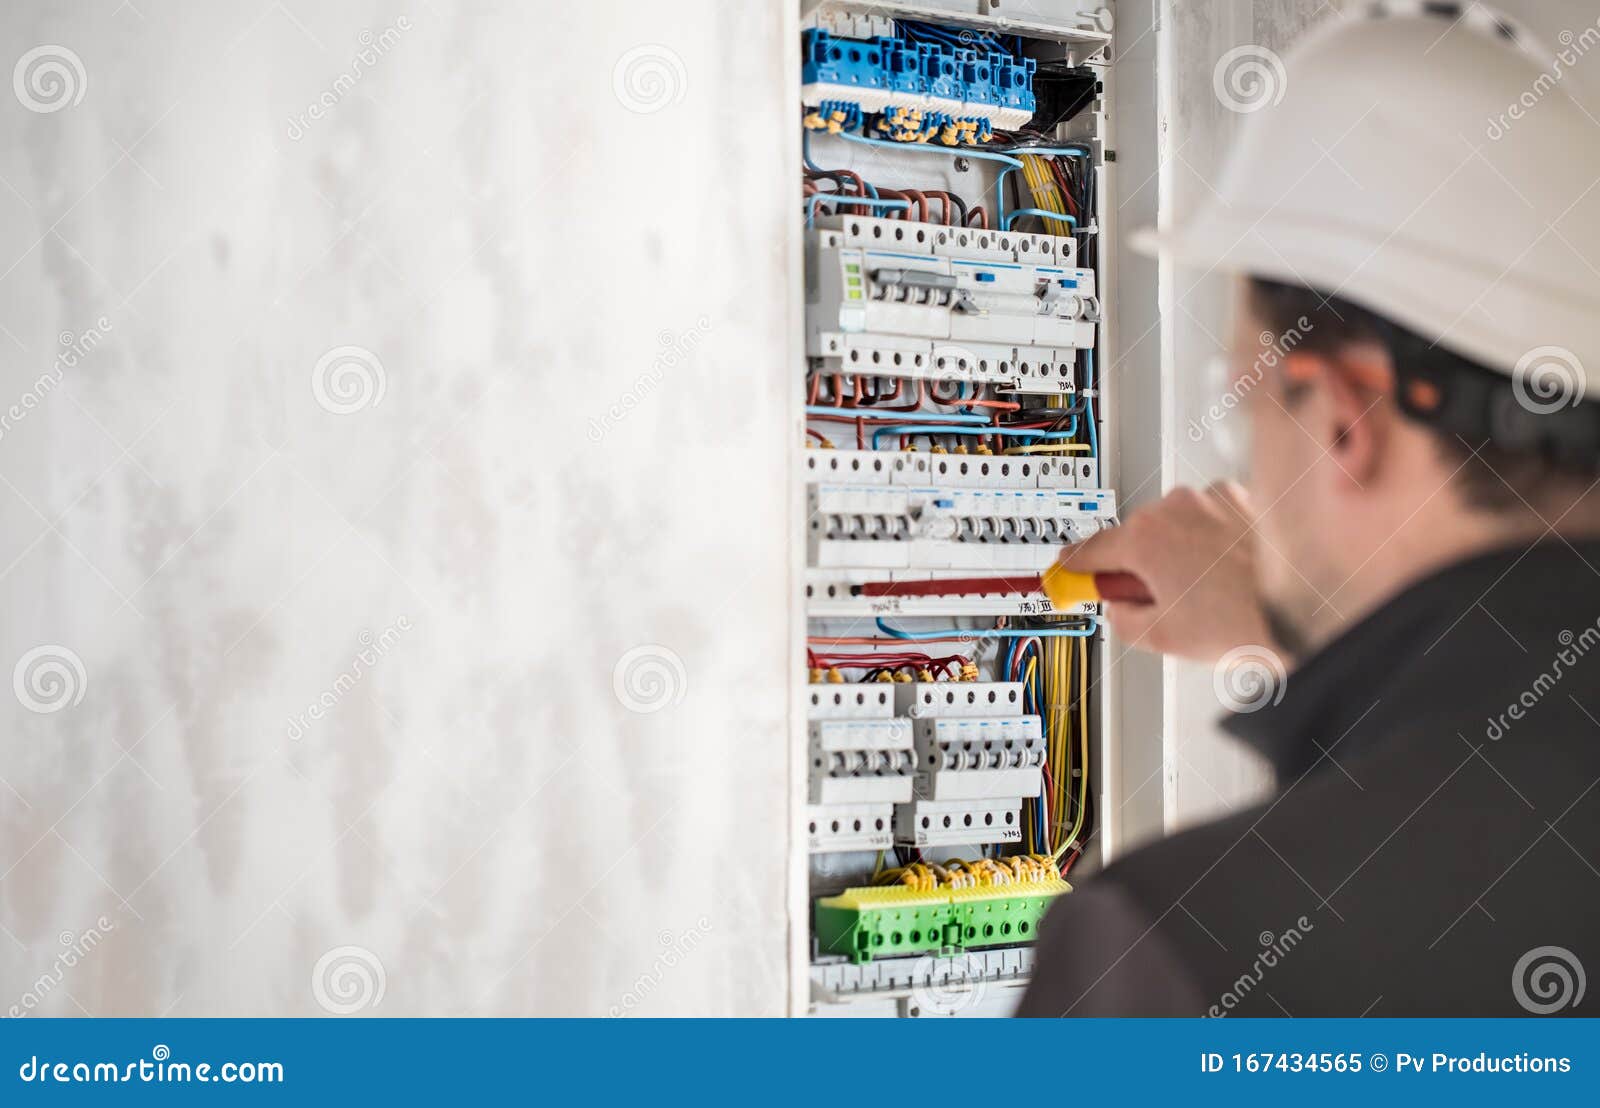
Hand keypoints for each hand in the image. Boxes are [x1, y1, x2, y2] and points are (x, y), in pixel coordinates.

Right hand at [1058, 482, 1275, 661]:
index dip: (1072, 567)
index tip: (1065, 573)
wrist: (1311, 609)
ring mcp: (1212, 498)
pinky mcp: (1243, 498)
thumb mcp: (1164, 638)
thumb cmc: (1247, 621)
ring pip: (1175, 527)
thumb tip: (1120, 607)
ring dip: (1181, 554)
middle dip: (1142, 568)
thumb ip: (1122, 619)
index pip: (1088, 550)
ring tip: (1211, 593)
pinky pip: (1210, 519)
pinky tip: (1231, 573)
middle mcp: (1176, 507)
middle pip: (1135, 537)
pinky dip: (1213, 542)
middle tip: (1163, 603)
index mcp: (1146, 537)